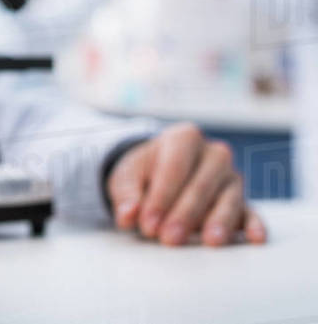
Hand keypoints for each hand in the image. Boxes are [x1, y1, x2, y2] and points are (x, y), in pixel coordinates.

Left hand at [107, 122, 266, 246]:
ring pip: (228, 200)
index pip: (174, 168)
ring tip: (210, 241)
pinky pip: (251, 212)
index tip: (148, 224)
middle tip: (169, 238)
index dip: (161, 198)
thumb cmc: (143, 173)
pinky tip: (254, 238)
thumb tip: (127, 216)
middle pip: (201, 185)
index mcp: (184, 138)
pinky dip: (254, 225)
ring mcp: (231, 178)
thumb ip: (125, 195)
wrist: (159, 172)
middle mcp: (214, 154)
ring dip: (219, 221)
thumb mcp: (125, 177)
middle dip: (185, 214)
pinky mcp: (243, 201)